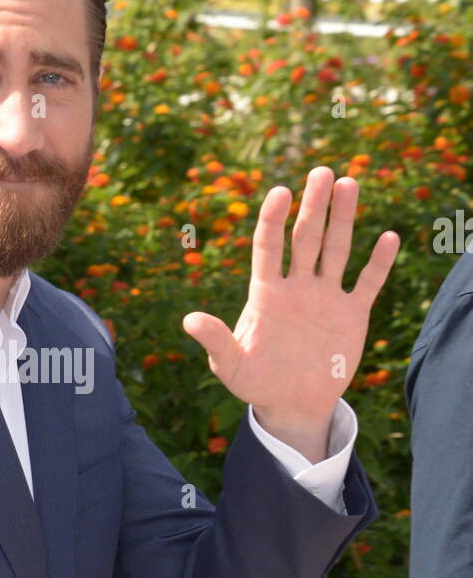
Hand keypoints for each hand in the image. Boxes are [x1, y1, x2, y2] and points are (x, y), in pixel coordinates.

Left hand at [182, 167, 400, 438]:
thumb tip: (189, 320)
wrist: (291, 406)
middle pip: (305, 238)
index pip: (268, 247)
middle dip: (313, 206)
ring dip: (343, 218)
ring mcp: (325, 298)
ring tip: (348, 183)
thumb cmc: (255, 384)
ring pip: (336, 250)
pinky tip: (388, 237)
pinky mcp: (351, 315)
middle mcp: (296, 287)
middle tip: (321, 171)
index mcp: (265, 293)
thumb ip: (216, 341)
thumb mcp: (231, 366)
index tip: (280, 192)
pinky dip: (378, 263)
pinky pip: (367, 283)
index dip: (273, 220)